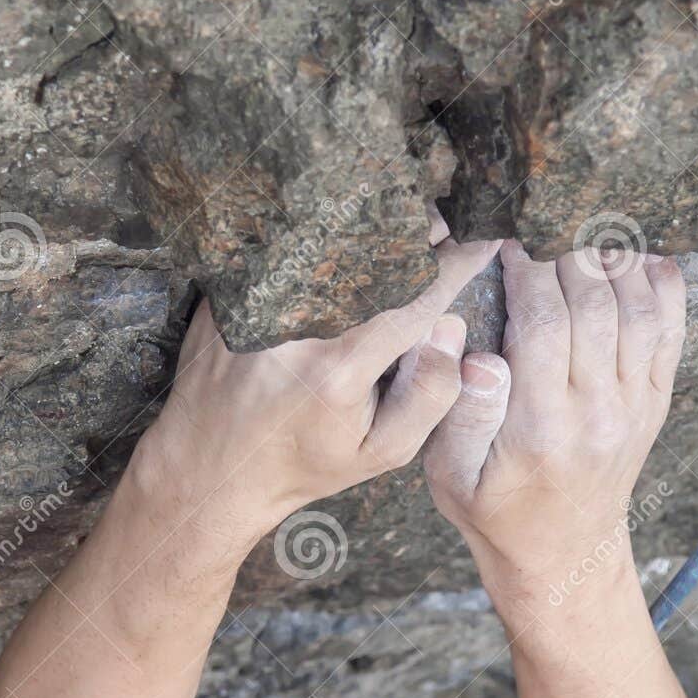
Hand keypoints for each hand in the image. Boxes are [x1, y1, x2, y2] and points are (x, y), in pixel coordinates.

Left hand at [131, 227, 500, 565]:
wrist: (211, 467)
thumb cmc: (305, 462)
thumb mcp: (381, 453)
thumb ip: (430, 395)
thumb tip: (449, 327)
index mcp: (339, 369)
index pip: (417, 297)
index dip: (458, 265)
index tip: (486, 242)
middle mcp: (296, 327)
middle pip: (373, 254)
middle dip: (418, 233)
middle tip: (441, 230)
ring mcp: (255, 304)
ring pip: (328, 241)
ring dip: (370, 230)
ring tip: (400, 231)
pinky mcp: (228, 292)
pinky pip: (285, 249)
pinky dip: (320, 240)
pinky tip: (342, 243)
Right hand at [424, 240, 684, 599]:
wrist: (563, 554)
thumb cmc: (495, 509)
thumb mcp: (451, 476)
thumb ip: (462, 413)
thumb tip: (479, 354)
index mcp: (542, 426)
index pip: (545, 322)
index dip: (527, 273)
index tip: (508, 253)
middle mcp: (598, 412)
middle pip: (595, 306)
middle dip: (566, 261)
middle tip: (540, 249)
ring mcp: (634, 406)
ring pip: (638, 312)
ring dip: (612, 267)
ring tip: (580, 252)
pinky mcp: (654, 403)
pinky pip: (670, 334)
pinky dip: (663, 289)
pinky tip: (641, 263)